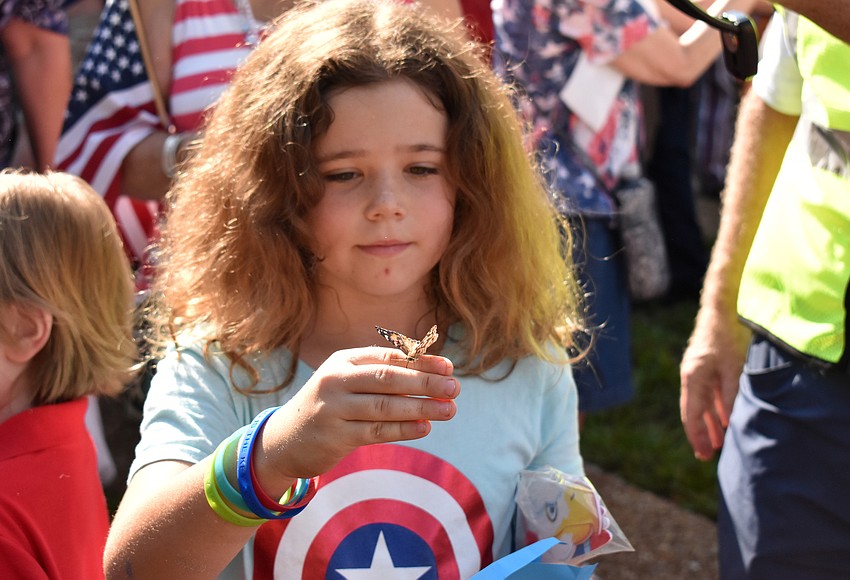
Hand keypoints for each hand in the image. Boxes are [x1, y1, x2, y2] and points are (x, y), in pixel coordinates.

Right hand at [257, 347, 458, 482]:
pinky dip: (404, 429)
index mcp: (343, 360)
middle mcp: (336, 380)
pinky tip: (425, 427)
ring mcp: (334, 408)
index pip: (388, 357)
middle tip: (454, 387)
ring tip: (449, 409)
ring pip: (385, 406)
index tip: (448, 367)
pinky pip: (377, 431)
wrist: (285, 440)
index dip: (421, 361)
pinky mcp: (335, 436)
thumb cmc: (329, 407)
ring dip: (422, 407)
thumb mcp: (347, 382)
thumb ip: (380, 376)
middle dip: (425, 382)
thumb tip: (432, 374)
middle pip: (388, 378)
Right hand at [679, 310, 749, 460]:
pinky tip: (722, 418)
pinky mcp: (705, 366)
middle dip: (701, 434)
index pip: (691, 414)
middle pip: (693, 411)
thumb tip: (729, 422)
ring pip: (701, 403)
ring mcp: (697, 371)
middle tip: (707, 455)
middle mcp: (691, 377)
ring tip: (718, 442)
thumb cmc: (727, 337)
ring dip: (709, 422)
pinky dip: (714, 407)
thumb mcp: (733, 369)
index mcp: (692, 378)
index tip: (702, 454)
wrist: (722, 309)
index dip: (697, 436)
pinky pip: (707, 393)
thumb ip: (731, 396)